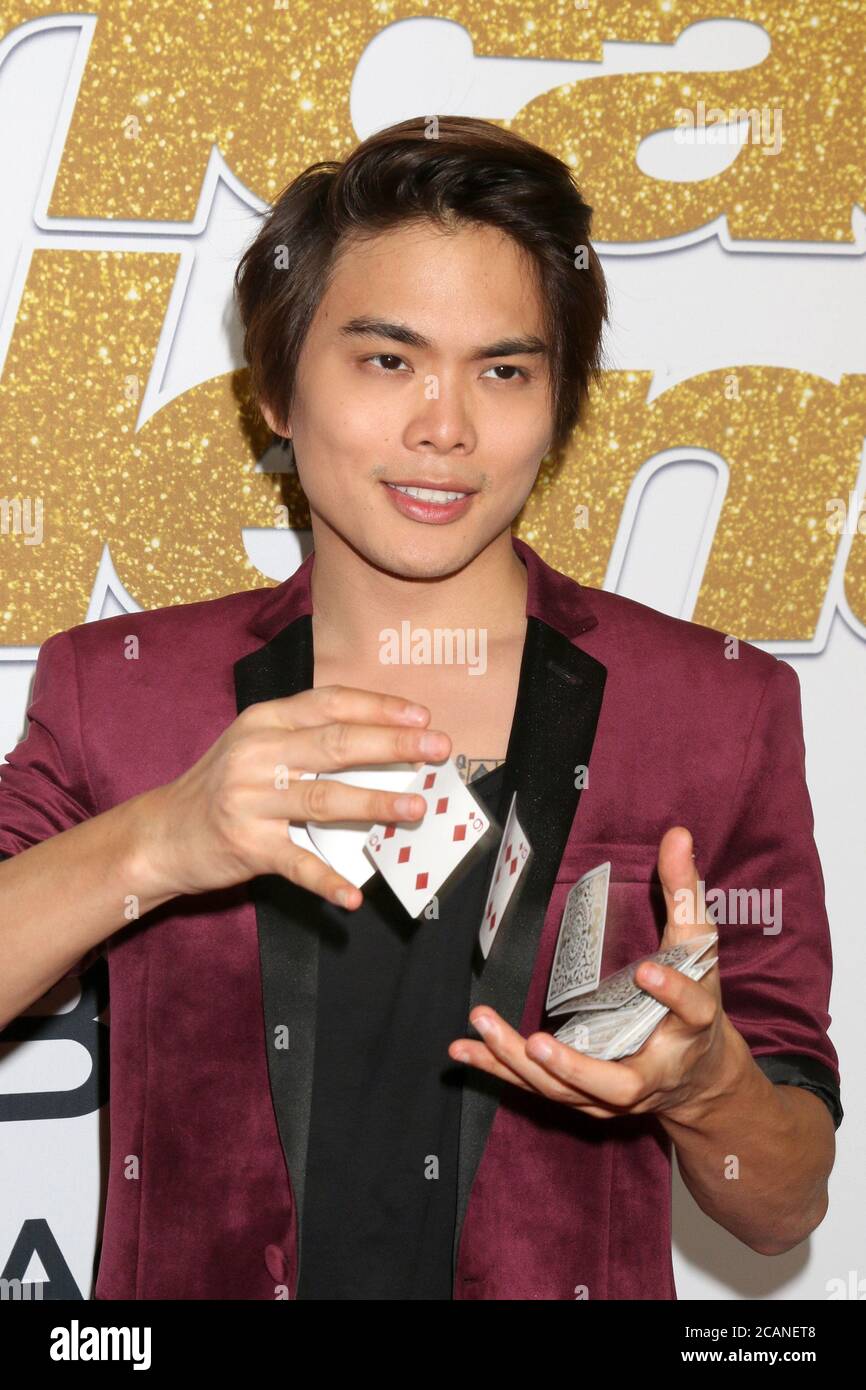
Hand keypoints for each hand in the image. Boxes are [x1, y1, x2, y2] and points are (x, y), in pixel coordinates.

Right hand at [142, 686, 450, 906]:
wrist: (161, 834)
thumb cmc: (223, 786)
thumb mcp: (256, 744)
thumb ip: (306, 738)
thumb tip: (382, 741)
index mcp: (265, 722)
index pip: (330, 704)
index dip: (379, 707)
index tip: (422, 713)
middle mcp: (258, 755)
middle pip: (336, 745)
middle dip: (394, 744)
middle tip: (438, 748)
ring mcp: (251, 801)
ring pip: (324, 799)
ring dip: (374, 804)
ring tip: (416, 807)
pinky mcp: (247, 847)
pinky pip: (296, 864)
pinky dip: (327, 881)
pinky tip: (352, 896)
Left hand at [448, 826, 748, 1122]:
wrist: (699, 1077)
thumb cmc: (697, 999)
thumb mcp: (697, 945)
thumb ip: (685, 891)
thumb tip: (678, 834)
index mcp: (692, 1028)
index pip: (691, 1011)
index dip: (672, 993)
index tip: (645, 969)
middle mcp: (655, 1072)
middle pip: (617, 1083)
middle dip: (574, 1067)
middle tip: (539, 1044)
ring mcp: (617, 1094)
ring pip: (568, 1092)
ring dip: (520, 1063)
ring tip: (483, 1025)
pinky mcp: (585, 1098)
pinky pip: (538, 1088)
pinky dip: (499, 1070)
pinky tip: (463, 1049)